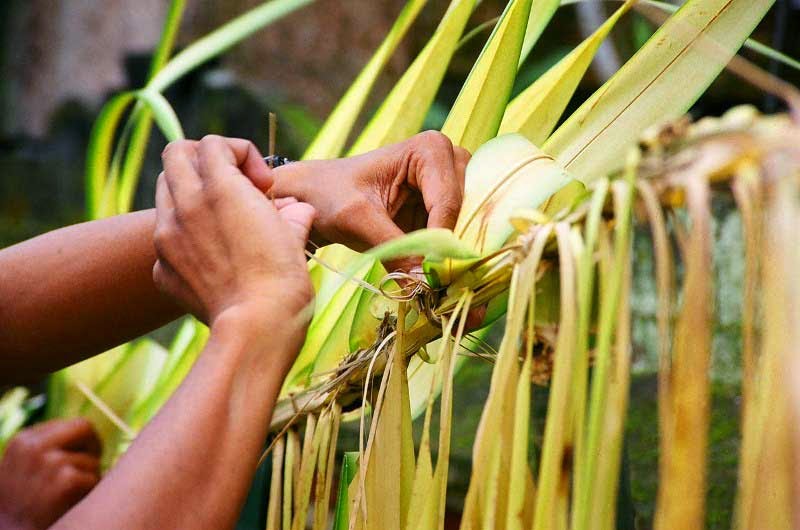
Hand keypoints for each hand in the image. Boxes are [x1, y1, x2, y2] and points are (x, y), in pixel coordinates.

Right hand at [0, 419, 100, 529]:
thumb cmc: (21, 506)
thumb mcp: (23, 470)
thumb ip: (46, 448)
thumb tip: (87, 429)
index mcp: (23, 441)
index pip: (73, 425)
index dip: (82, 443)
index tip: (77, 460)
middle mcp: (34, 447)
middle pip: (85, 428)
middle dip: (92, 448)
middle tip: (86, 470)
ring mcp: (49, 462)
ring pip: (91, 460)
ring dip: (87, 478)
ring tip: (66, 497)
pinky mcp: (65, 480)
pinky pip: (93, 478)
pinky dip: (88, 492)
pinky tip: (69, 505)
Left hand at [153, 136, 315, 331]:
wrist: (257, 327)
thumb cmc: (283, 278)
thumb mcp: (296, 234)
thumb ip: (291, 211)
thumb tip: (295, 210)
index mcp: (219, 189)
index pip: (213, 143)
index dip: (242, 154)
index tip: (262, 183)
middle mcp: (186, 206)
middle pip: (176, 156)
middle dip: (204, 162)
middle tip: (232, 186)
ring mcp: (167, 238)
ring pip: (164, 193)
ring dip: (191, 195)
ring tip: (221, 220)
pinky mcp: (162, 269)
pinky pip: (165, 238)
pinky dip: (185, 237)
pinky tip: (212, 258)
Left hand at [271, 131, 469, 266]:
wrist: (314, 198)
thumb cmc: (329, 195)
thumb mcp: (357, 220)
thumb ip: (393, 247)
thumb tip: (424, 283)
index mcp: (430, 149)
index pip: (448, 202)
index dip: (442, 241)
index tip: (431, 277)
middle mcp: (449, 162)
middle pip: (467, 214)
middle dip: (454, 249)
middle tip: (440, 284)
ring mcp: (450, 186)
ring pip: (468, 227)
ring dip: (454, 256)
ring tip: (438, 285)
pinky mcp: (443, 210)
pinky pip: (457, 236)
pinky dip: (448, 259)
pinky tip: (437, 280)